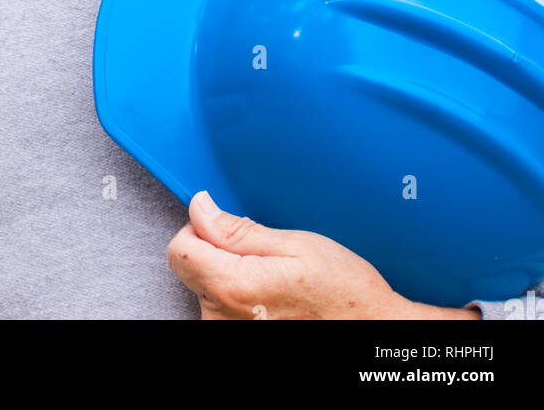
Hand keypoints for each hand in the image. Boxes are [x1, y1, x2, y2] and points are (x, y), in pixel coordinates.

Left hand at [167, 191, 480, 319]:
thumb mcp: (295, 243)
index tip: (224, 223)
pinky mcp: (237, 340)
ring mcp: (227, 333)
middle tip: (263, 254)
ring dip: (230, 275)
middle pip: (191, 266)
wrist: (369, 329)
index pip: (179, 248)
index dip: (199, 226)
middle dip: (218, 251)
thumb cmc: (340, 290)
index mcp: (233, 287)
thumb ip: (237, 229)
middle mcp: (221, 318)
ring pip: (206, 285)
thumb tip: (200, 208)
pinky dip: (238, 296)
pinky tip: (270, 297)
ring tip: (272, 278)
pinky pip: (220, 307)